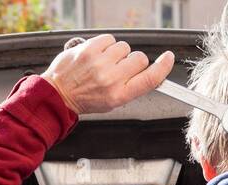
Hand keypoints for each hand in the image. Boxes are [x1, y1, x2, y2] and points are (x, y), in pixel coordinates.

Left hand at [42, 35, 174, 114]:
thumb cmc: (86, 98)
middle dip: (133, 61)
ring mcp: (100, 63)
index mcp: (119, 95)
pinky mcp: (90, 49)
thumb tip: (150, 72)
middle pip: (140, 59)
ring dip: (118, 53)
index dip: (163, 67)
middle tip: (119, 69)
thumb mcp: (112, 102)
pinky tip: (97, 55)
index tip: (168, 59)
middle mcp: (111, 80)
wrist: (59, 93)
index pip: (150, 79)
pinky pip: (110, 39)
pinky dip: (106, 45)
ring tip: (104, 63)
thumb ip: (131, 87)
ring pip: (125, 47)